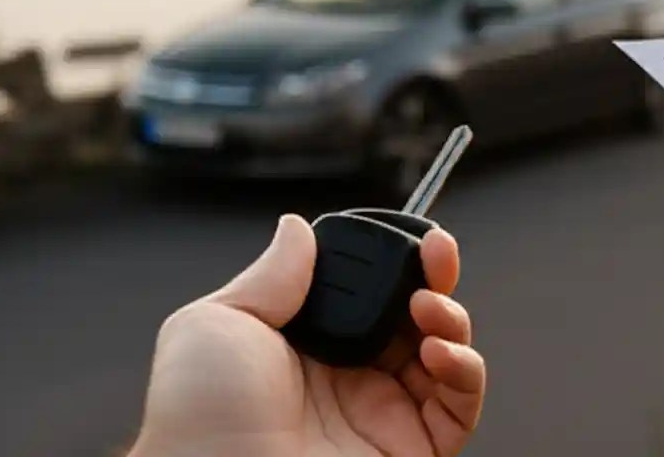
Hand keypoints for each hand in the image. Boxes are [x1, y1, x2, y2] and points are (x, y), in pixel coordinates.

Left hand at [130, 215, 484, 456]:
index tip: (412, 236)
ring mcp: (383, 415)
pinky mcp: (411, 451)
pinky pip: (460, 408)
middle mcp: (351, 378)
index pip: (371, 293)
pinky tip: (437, 351)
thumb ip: (271, 275)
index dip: (398, 261)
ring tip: (429, 309)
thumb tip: (296, 228)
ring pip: (448, 354)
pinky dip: (465, 372)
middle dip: (437, 278)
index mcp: (309, 345)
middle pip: (417, 316)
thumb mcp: (218, 324)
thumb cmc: (199, 421)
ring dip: (452, 319)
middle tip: (439, 253)